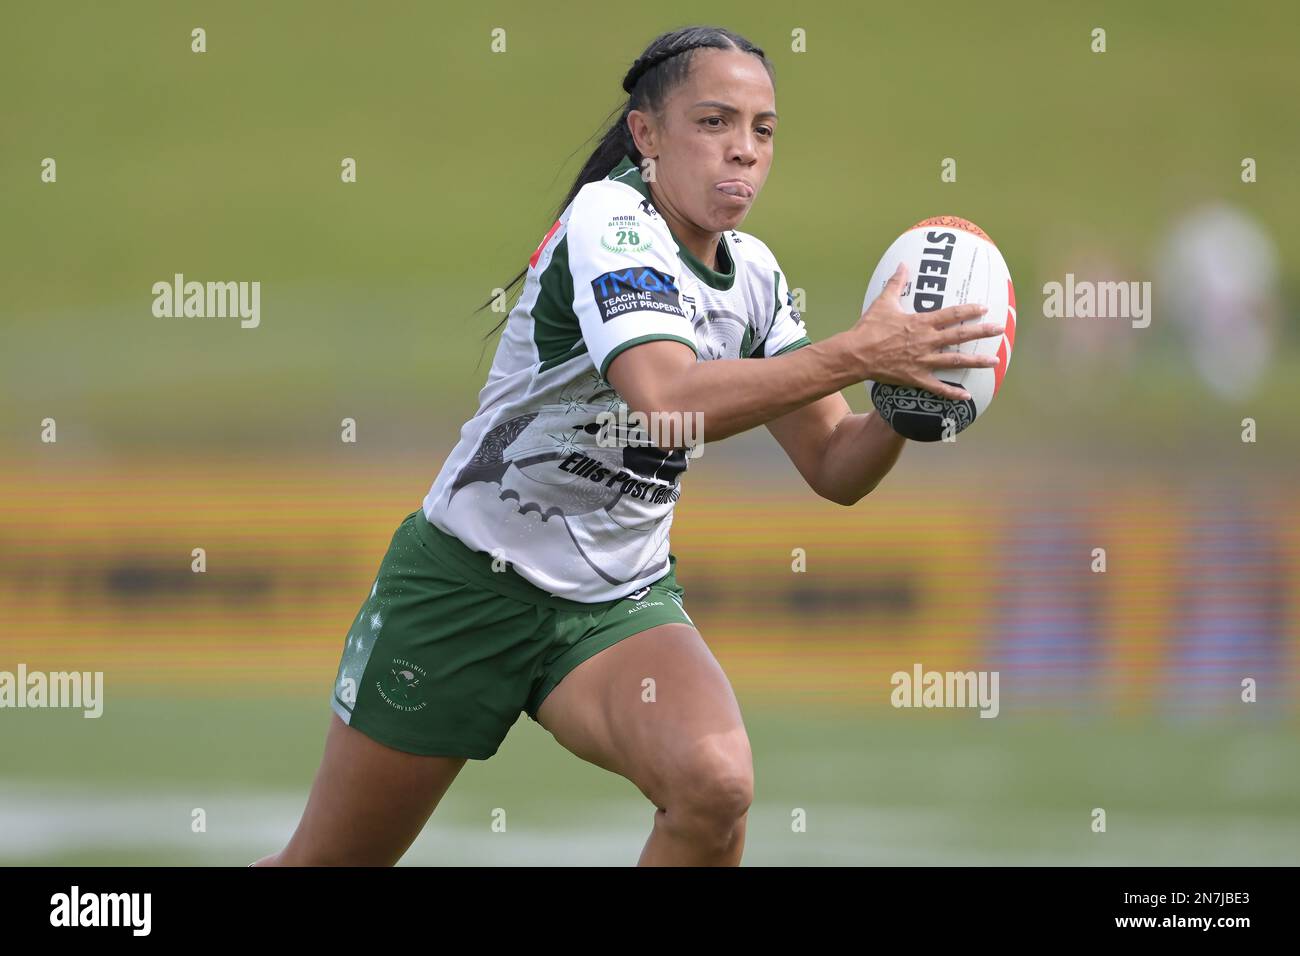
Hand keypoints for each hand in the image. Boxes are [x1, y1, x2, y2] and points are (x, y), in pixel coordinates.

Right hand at [846, 262, 1004, 401]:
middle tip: (1000, 330)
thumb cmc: (869, 328)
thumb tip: (902, 264)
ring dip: (976, 362)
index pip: (952, 314)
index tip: (984, 308)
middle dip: (982, 332)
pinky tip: (967, 397)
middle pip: (960, 336)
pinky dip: (952, 393)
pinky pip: (938, 387)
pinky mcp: (916, 377)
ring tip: (994, 361)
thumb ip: (896, 283)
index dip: (970, 310)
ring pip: (955, 361)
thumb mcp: (883, 302)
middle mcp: (927, 341)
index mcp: (921, 322)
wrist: (856, 354)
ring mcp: (923, 361)